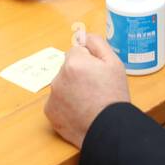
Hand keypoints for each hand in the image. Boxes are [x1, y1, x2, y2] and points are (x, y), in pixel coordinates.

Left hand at [44, 31, 130, 148]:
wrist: (109, 129)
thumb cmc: (114, 96)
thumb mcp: (114, 63)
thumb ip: (96, 43)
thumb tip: (82, 35)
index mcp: (74, 62)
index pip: (77, 50)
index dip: (91, 61)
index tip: (98, 74)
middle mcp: (58, 77)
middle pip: (68, 67)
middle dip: (79, 73)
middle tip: (95, 88)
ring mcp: (52, 95)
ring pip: (62, 83)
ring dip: (72, 88)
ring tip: (89, 101)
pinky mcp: (49, 112)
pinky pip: (57, 100)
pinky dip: (65, 104)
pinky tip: (80, 111)